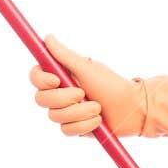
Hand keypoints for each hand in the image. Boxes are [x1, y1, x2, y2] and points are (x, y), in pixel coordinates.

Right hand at [30, 34, 144, 136]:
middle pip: (41, 99)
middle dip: (63, 99)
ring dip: (79, 112)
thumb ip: (65, 55)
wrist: (132, 109)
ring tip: (98, 108)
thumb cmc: (112, 85)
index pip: (35, 77)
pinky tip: (98, 120)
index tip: (57, 80)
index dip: (41, 80)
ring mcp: (66, 111)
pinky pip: (67, 130)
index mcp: (60, 76)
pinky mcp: (74, 127)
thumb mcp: (87, 68)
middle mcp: (60, 93)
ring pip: (55, 117)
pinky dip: (83, 126)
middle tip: (83, 94)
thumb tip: (47, 37)